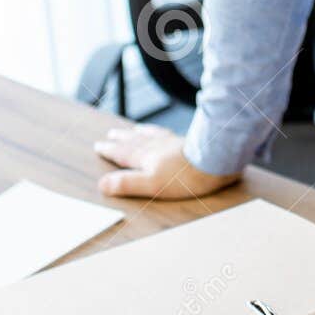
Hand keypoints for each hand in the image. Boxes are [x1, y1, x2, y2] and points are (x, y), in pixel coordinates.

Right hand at [93, 124, 240, 199]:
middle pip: (135, 141)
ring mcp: (172, 143)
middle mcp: (157, 147)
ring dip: (139, 133)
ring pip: (151, 135)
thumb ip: (127, 184)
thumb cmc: (185, 176)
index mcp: (146, 158)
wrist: (214, 161)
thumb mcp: (151, 185)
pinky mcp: (187, 142)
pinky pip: (168, 134)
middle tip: (111, 134)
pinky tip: (164, 133)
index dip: (110, 150)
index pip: (124, 153)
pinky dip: (161, 132)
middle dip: (122, 139)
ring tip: (133, 129)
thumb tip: (103, 184)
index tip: (100, 145)